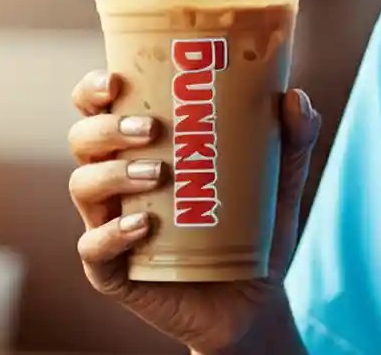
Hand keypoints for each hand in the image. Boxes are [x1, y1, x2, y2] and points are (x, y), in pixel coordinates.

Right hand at [68, 70, 320, 353]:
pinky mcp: (113, 271)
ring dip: (114, 174)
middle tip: (152, 129)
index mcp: (143, 148)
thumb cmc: (254, 230)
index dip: (92, 89)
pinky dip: (113, 232)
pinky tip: (144, 225)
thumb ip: (292, 140)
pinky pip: (93, 247)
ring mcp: (110, 225)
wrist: (253, 302)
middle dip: (107, 127)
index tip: (114, 78)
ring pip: (83, 187)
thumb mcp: (279, 183)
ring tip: (159, 173)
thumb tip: (296, 97)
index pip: (98, 108)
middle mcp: (117, 182)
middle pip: (84, 140)